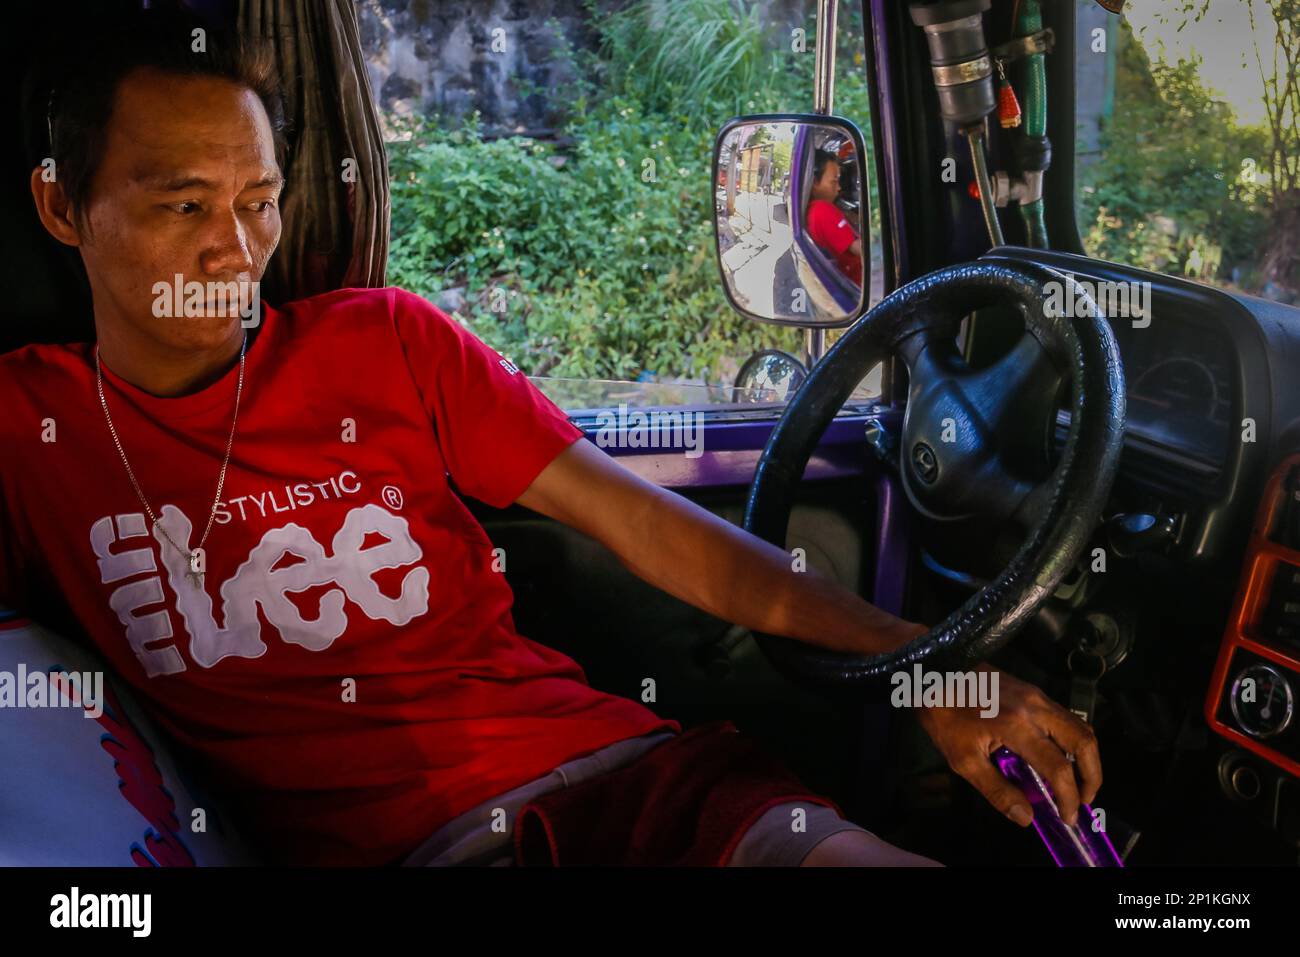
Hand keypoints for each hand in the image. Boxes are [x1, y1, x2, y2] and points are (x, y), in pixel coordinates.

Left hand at [914, 662, 1101, 827]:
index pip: (1057, 767)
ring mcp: (1036, 694)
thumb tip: (1026, 817)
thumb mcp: (963, 759)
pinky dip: (1071, 741)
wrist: (932, 671)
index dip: (1068, 797)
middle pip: (1084, 741)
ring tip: (1075, 783)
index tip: (1068, 817)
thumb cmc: (942, 714)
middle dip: (1092, 775)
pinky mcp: (1031, 689)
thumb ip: (997, 790)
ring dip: (1085, 757)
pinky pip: (1064, 716)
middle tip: (1084, 800)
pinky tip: (1058, 758)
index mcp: (1017, 725)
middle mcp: (1035, 706)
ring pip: (1078, 726)